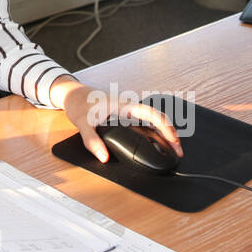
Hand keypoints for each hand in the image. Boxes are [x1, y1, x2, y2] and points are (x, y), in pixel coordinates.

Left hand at [49, 77, 182, 162]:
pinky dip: (155, 132)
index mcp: (124, 106)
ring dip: (164, 133)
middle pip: (157, 118)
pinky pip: (145, 123)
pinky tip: (156, 144)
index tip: (174, 140)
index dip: (166, 127)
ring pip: (153, 120)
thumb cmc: (79, 104)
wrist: (73, 94)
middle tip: (178, 151)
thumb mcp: (82, 123)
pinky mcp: (126, 115)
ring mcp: (129, 111)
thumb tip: (104, 157)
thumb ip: (91, 140)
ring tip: (172, 150)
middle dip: (171, 133)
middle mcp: (130, 107)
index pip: (151, 114)